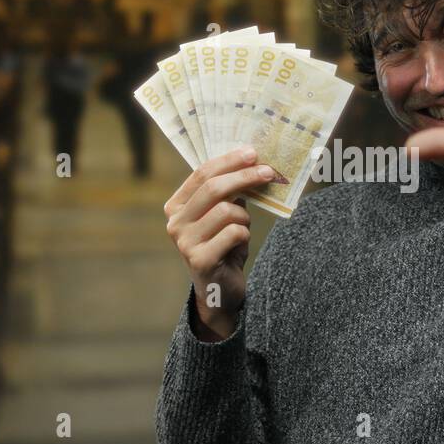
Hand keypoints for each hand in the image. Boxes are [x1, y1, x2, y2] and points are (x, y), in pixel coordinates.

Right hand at [164, 147, 275, 339]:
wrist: (220, 291)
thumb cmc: (224, 247)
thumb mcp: (224, 215)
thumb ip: (229, 192)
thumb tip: (252, 162)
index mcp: (176, 206)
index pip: (202, 173)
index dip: (229, 160)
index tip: (253, 152)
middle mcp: (175, 222)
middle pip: (214, 188)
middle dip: (245, 176)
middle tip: (268, 172)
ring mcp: (184, 242)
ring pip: (227, 211)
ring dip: (245, 217)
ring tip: (243, 228)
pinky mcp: (199, 260)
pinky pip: (234, 233)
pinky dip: (244, 235)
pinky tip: (239, 245)